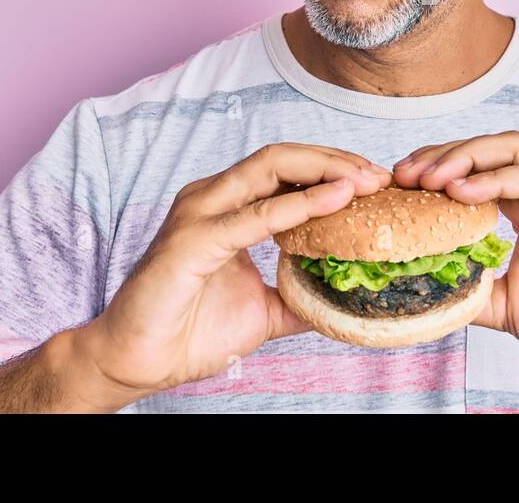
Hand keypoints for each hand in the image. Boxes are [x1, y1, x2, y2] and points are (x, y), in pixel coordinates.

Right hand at [77, 143, 391, 403]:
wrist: (139, 361)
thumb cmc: (189, 330)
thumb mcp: (264, 310)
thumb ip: (299, 295)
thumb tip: (342, 298)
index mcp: (226, 206)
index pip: (286, 169)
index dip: (333, 169)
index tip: (376, 184)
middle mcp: (211, 197)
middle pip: (282, 157)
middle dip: (335, 160)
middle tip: (379, 177)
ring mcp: (199, 213)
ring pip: (268, 168)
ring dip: (323, 170)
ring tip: (363, 182)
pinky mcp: (192, 239)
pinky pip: (254, 215)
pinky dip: (298, 205)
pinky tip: (333, 202)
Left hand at [392, 132, 518, 395]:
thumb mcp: (505, 303)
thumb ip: (469, 287)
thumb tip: (419, 287)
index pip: (478, 166)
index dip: (436, 166)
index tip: (396, 184)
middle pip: (492, 148)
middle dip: (445, 155)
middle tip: (404, 176)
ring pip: (516, 152)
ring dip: (468, 158)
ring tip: (429, 179)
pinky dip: (501, 178)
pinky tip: (465, 192)